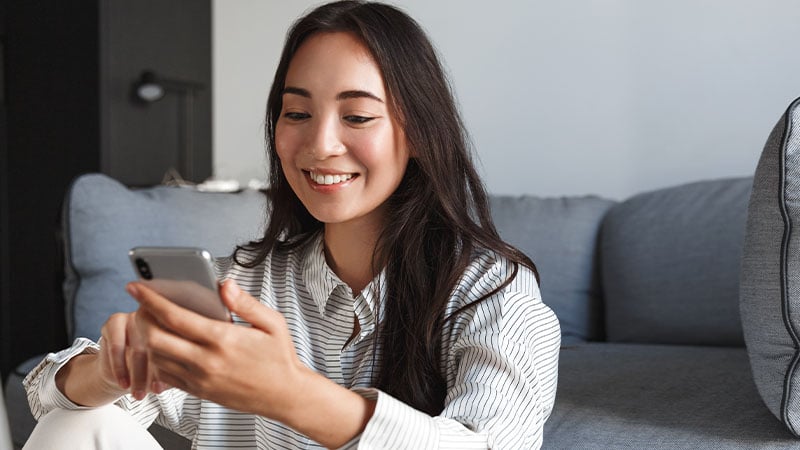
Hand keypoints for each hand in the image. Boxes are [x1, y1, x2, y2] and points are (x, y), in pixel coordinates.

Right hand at [96, 308, 167, 399]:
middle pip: (158, 345)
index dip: (170, 368)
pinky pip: (116, 345)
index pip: (175, 345)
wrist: (122, 375)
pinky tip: (124, 383)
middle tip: (152, 394)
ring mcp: (136, 317)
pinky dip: (119, 367)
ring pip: (137, 346)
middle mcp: (157, 318)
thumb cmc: (152, 372)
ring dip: (137, 373)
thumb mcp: (167, 374)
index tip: (163, 389)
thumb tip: (183, 380)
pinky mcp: (114, 322)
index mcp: (175, 326)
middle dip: (154, 373)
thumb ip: (176, 372)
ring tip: (138, 394)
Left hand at [128, 280, 308, 419]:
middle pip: (156, 338)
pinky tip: (166, 345)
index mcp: (223, 339)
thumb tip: (224, 285)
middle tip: (143, 304)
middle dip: (143, 318)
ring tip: (152, 322)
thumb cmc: (279, 357)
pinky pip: (166, 374)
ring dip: (149, 338)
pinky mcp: (199, 391)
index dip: (151, 299)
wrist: (285, 395)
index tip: (136, 287)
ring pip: (157, 357)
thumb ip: (246, 303)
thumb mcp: (272, 323)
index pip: (175, 316)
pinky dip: (159, 358)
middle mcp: (207, 361)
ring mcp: (200, 378)